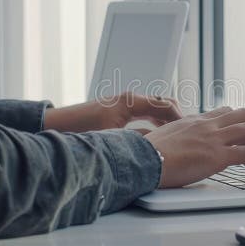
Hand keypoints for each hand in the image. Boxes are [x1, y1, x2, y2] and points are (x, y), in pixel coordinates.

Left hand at [43, 92, 181, 133]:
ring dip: (166, 120)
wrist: (54, 126)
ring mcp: (123, 104)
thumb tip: (158, 146)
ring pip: (154, 109)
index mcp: (130, 102)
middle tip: (189, 132)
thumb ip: (138, 141)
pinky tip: (159, 136)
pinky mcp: (118, 111)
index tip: (190, 129)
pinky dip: (155, 122)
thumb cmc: (78, 132)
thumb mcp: (113, 140)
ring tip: (178, 135)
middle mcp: (128, 99)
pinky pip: (144, 114)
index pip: (165, 105)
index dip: (180, 117)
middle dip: (177, 117)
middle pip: (162, 103)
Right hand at [145, 107, 244, 187]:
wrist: (140, 159)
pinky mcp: (216, 155)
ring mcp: (212, 138)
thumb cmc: (144, 154)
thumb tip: (173, 150)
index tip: (241, 136)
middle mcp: (206, 125)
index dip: (236, 123)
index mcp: (193, 121)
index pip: (223, 112)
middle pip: (243, 114)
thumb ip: (175, 140)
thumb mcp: (162, 139)